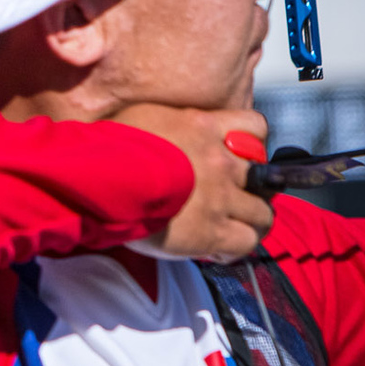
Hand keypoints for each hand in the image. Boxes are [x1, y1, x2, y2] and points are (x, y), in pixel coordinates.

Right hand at [108, 103, 274, 261]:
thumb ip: (165, 124)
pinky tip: (217, 249)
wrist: (101, 177)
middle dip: (253, 187)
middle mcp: (221, 161)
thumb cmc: (107, 147)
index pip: (254, 127)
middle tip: (235, 196)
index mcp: (204, 127)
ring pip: (262, 214)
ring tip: (233, 227)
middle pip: (264, 176)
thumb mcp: (139, 116)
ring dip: (251, 221)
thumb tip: (161, 130)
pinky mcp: (211, 231)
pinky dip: (236, 248)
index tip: (241, 155)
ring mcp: (220, 198)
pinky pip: (246, 243)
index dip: (253, 144)